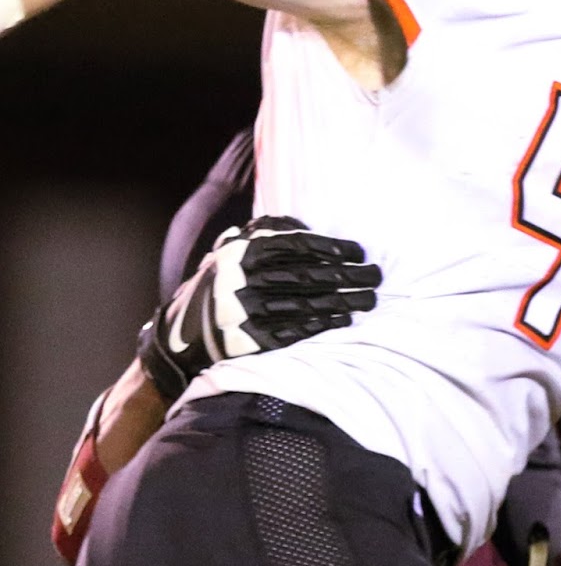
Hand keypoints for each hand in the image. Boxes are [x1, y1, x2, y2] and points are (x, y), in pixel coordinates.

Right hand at [137, 215, 381, 400]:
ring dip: (341, 302)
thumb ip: (263, 235)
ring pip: (304, 303)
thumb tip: (304, 225)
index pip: (296, 246)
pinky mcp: (248, 341)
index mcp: (241, 252)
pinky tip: (342, 322)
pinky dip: (320, 326)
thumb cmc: (217, 286)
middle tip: (374, 277)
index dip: (331, 248)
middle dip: (346, 276)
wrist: (180, 336)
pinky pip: (291, 331)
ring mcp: (244, 312)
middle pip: (307, 275)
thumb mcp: (230, 251)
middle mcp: (242, 279)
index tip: (357, 252)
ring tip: (368, 300)